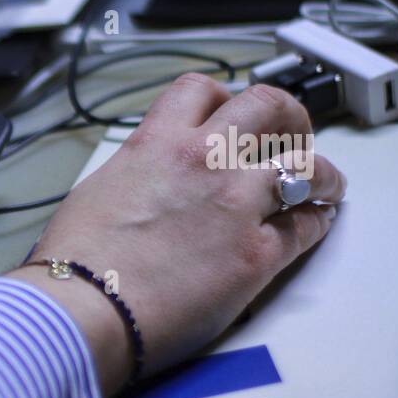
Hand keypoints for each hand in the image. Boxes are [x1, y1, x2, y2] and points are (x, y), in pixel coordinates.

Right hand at [8, 75, 346, 393]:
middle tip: (292, 135)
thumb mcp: (94, 194)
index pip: (201, 90)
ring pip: (307, 164)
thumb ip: (132, 179)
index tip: (230, 114)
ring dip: (321, 170)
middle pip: (268, 106)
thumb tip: (145, 188)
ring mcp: (236, 204)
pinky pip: (307, 224)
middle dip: (288, 117)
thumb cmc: (73, 263)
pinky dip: (316, 221)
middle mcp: (202, 161)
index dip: (224, 98)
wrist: (82, 307)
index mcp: (155, 144)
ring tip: (324, 183)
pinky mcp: (256, 254)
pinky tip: (315, 223)